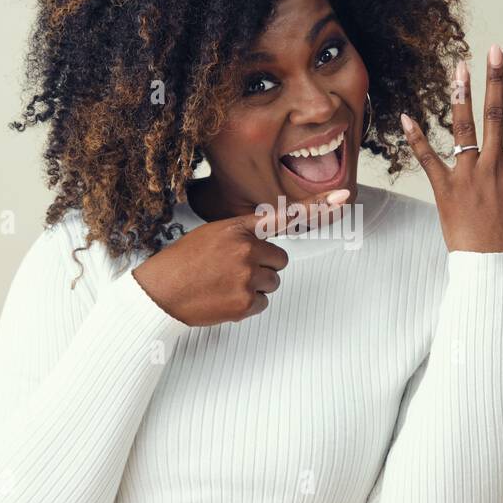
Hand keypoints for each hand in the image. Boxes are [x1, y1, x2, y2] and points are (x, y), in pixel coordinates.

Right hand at [131, 189, 350, 325]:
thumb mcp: (211, 235)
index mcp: (238, 228)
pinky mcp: (246, 302)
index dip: (317, 206)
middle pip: (280, 260)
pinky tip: (224, 299)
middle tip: (234, 271)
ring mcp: (247, 276)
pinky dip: (247, 305)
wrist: (158, 293)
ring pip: (272, 282)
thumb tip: (266, 245)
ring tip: (224, 285)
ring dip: (255, 287)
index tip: (344, 197)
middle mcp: (246, 249)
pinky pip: (262, 303)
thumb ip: (242, 235)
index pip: (284, 215)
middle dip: (264, 267)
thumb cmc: (183, 263)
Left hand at [399, 46, 502, 254]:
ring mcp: (467, 176)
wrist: (493, 271)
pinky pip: (427, 160)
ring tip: (458, 68)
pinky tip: (406, 115)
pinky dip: (416, 138)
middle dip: (496, 80)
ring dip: (460, 96)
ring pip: (462, 129)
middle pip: (495, 115)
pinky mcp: (444, 189)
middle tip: (495, 50)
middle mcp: (493, 166)